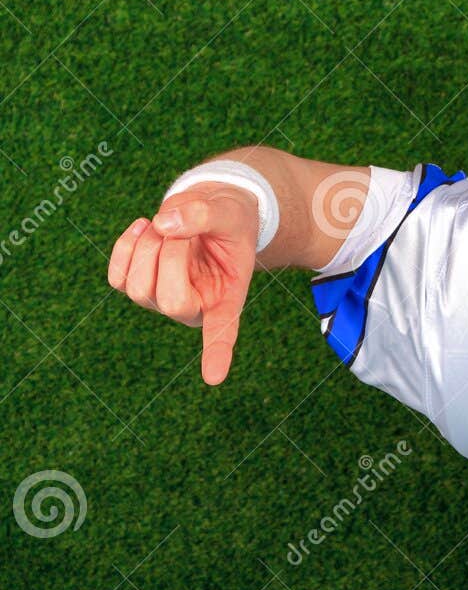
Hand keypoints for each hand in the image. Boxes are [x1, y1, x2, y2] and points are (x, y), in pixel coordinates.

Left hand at [108, 184, 257, 384]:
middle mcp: (193, 308)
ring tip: (166, 225)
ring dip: (147, 246)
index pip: (222, 331)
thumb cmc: (227, 220)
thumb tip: (163, 226)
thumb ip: (203, 215)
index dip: (217, 354)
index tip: (213, 378)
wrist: (210, 212)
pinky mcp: (135, 285)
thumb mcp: (229, 212)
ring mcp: (160, 301)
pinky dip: (125, 247)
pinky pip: (117, 277)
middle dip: (170, 256)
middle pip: (169, 301)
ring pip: (138, 288)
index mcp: (225, 299)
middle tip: (181, 229)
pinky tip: (143, 228)